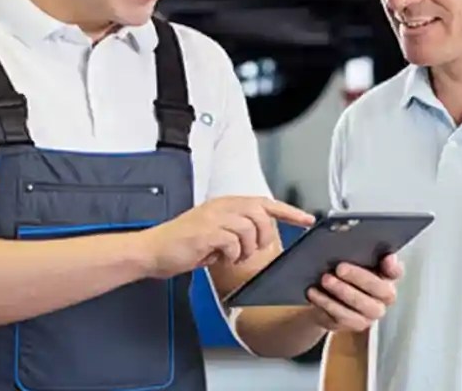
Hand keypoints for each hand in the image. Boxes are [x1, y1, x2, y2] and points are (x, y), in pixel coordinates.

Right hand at [138, 196, 315, 278]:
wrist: (152, 251)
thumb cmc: (182, 245)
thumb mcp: (214, 234)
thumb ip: (236, 231)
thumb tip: (260, 239)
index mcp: (225, 204)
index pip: (264, 202)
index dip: (289, 211)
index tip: (308, 220)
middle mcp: (221, 206)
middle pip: (261, 213)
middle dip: (264, 235)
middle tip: (253, 250)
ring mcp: (213, 217)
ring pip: (249, 229)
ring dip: (246, 249)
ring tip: (231, 256)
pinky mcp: (206, 232)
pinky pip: (233, 243)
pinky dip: (231, 255)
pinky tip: (218, 258)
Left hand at [305, 254, 403, 332]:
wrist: (324, 299)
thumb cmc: (340, 274)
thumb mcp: (346, 259)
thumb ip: (352, 251)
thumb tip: (343, 238)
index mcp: (385, 275)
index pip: (396, 271)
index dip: (394, 266)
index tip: (387, 258)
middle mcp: (384, 296)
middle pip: (382, 290)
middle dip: (360, 277)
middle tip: (340, 267)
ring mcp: (372, 313)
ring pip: (364, 306)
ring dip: (343, 292)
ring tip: (325, 279)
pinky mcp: (356, 325)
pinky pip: (344, 317)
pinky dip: (327, 304)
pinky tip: (314, 293)